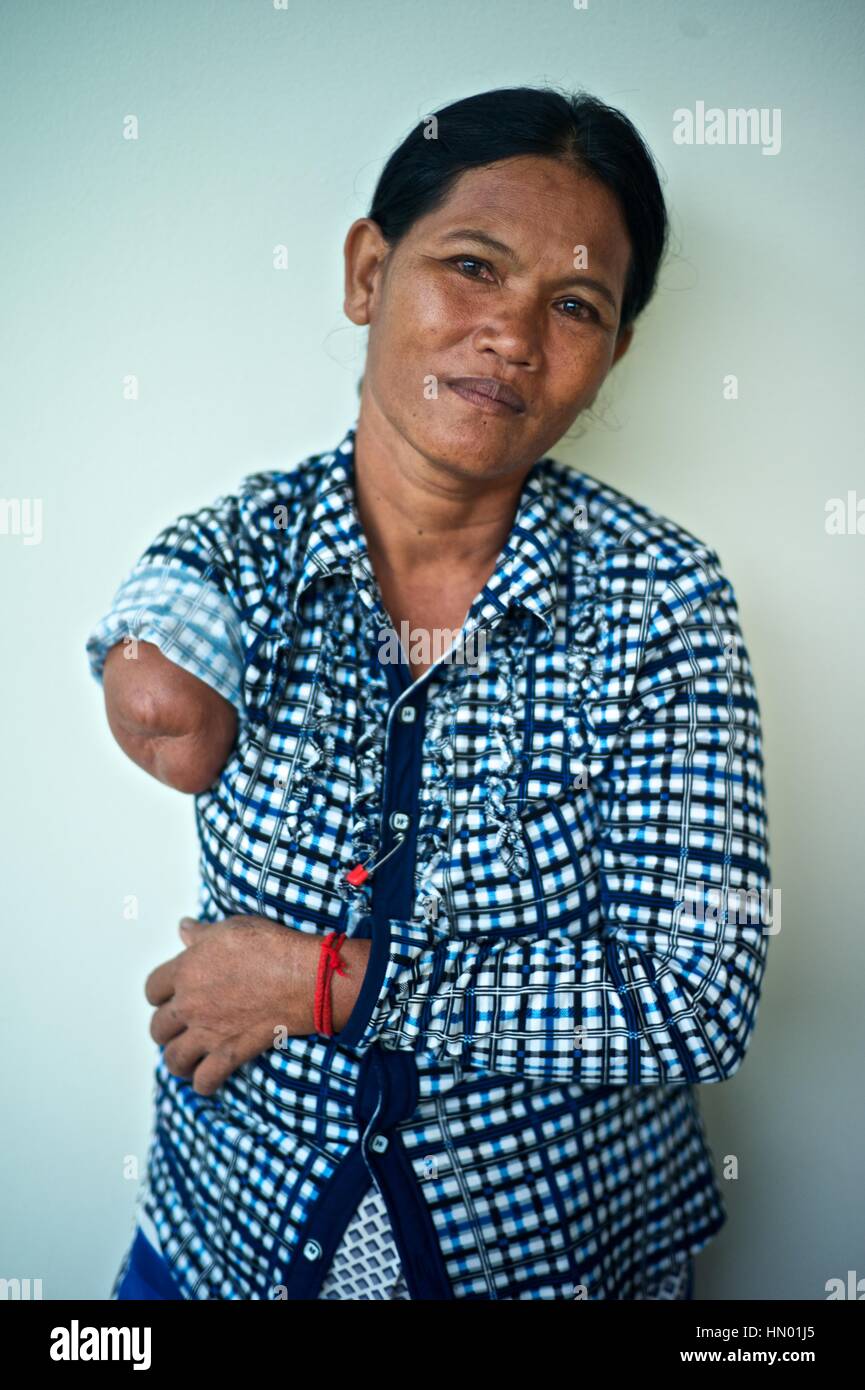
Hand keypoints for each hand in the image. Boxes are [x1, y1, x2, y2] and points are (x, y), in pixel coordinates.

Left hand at [145, 916, 369, 1095]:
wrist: (302, 977)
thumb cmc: (270, 947)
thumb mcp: (232, 928)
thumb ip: (202, 934)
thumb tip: (184, 928)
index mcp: (185, 971)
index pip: (152, 988)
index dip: (160, 993)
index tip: (170, 995)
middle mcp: (189, 1004)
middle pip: (157, 1027)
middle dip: (166, 1028)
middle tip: (179, 1027)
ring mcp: (207, 1032)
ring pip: (173, 1058)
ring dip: (178, 1060)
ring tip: (186, 1059)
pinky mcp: (228, 1053)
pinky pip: (205, 1079)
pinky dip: (203, 1084)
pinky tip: (207, 1081)